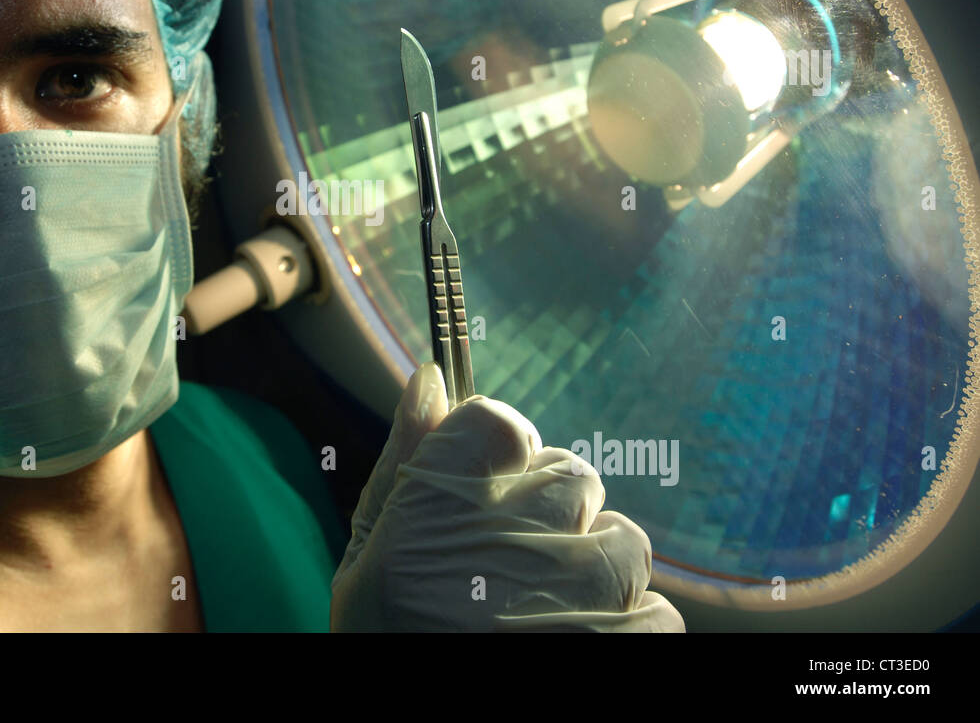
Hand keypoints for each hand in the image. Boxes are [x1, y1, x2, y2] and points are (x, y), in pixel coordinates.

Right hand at [330, 362, 684, 631]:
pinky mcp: (617, 645)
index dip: (502, 453)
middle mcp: (505, 536)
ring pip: (621, 541)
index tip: (491, 484)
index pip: (502, 423)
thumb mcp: (367, 554)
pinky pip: (659, 613)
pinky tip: (578, 650)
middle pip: (571, 476)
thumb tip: (431, 376)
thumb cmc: (388, 637)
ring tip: (547, 616)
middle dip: (550, 514)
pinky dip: (629, 633)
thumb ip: (404, 459)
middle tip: (512, 566)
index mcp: (432, 505)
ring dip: (594, 575)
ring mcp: (569, 594)